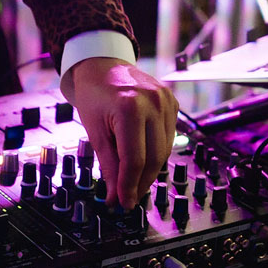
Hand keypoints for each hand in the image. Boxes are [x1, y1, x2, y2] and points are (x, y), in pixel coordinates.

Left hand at [63, 58, 177, 209]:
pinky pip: (168, 137)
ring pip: (164, 151)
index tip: (123, 202)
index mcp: (130, 108)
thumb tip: (115, 195)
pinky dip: (156, 153)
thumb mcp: (95, 131)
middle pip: (154, 158)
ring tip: (134, 183)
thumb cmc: (94, 95)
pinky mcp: (173, 102)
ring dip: (150, 171)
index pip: (134, 160)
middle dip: (141, 183)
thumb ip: (108, 164)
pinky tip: (143, 161)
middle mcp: (153, 103)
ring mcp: (167, 101)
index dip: (129, 186)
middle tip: (129, 198)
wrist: (103, 64)